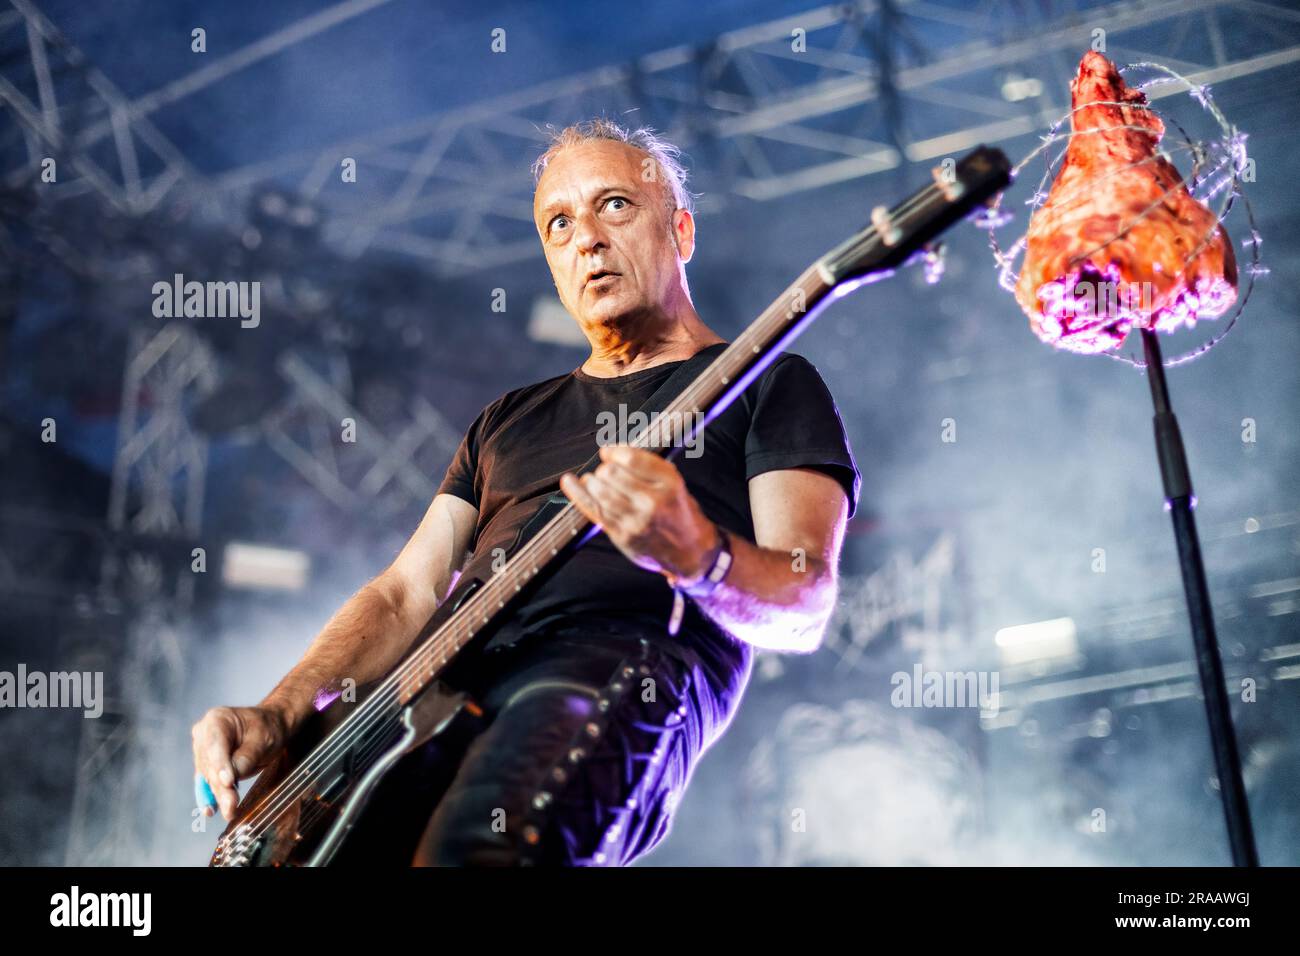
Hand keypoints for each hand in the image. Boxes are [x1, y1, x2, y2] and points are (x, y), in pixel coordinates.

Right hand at [191, 705, 289, 820]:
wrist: (270, 727)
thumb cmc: (268, 728)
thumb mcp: (263, 740)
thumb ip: (246, 758)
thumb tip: (230, 780)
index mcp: (217, 719)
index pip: (215, 745)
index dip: (220, 765)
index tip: (227, 781)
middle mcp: (203, 734)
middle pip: (210, 765)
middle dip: (221, 787)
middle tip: (231, 806)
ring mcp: (202, 750)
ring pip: (209, 777)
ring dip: (219, 795)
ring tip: (229, 811)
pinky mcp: (206, 764)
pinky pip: (207, 782)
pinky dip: (212, 796)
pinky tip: (210, 809)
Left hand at [559, 445, 719, 583]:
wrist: (689, 551)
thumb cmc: (678, 514)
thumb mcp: (673, 484)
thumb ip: (646, 469)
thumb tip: (612, 453)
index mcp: (669, 483)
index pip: (632, 458)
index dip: (614, 452)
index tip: (608, 453)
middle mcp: (653, 501)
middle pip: (612, 473)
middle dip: (605, 469)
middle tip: (606, 472)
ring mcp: (637, 521)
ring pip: (600, 491)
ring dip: (592, 482)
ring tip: (592, 480)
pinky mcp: (622, 535)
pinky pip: (594, 511)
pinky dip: (578, 494)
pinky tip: (571, 483)